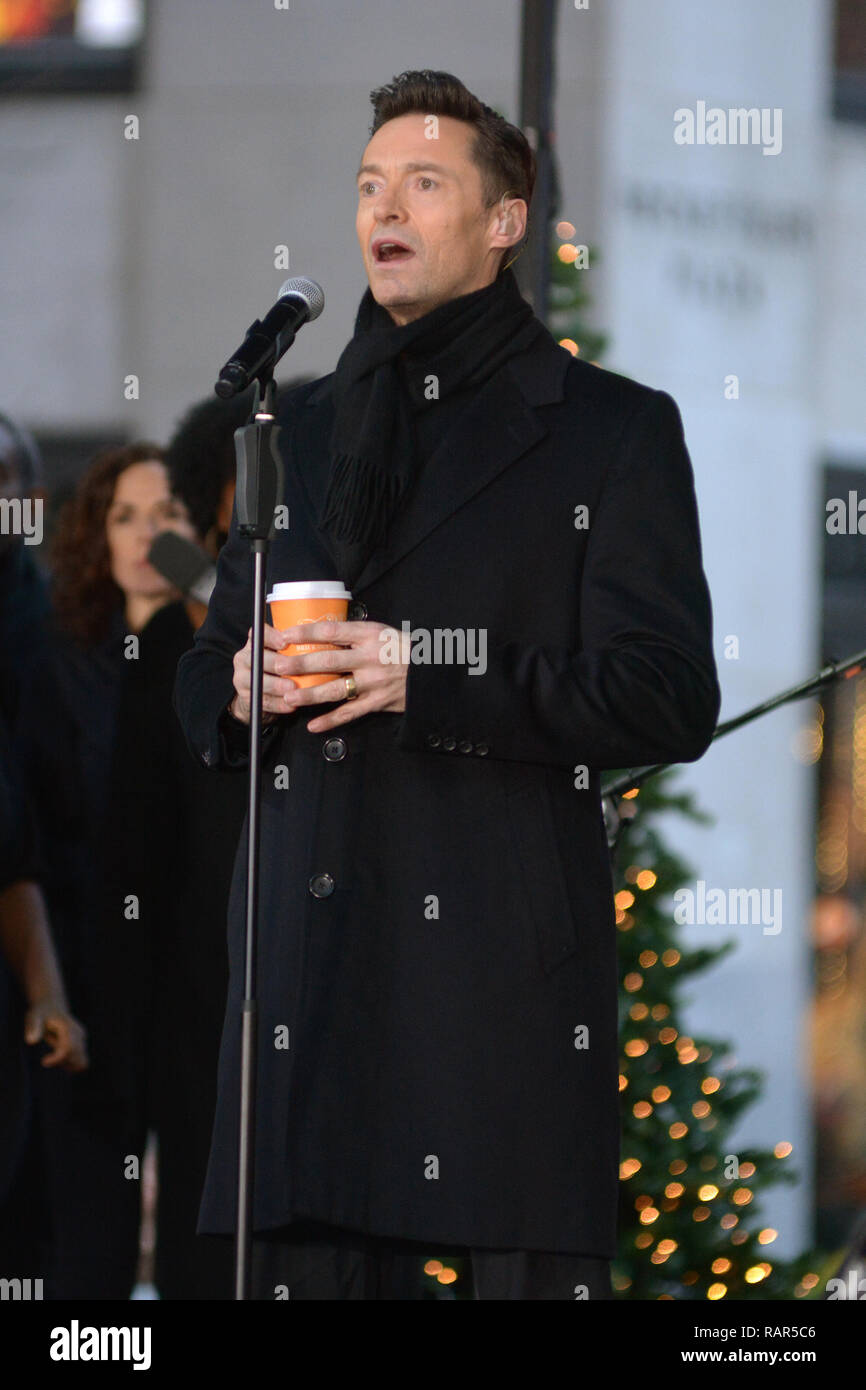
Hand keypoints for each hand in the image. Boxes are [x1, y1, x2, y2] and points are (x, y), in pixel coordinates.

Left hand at [24, 1000, 88, 1071]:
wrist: (51, 1006)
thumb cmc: (41, 1013)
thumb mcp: (34, 1017)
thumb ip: (34, 1028)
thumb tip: (31, 1041)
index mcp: (69, 1028)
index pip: (68, 1049)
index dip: (57, 1059)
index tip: (43, 1062)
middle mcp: (79, 1034)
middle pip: (76, 1058)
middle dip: (61, 1062)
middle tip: (47, 1058)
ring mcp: (83, 1040)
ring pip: (81, 1063)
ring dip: (67, 1065)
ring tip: (53, 1056)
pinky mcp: (82, 1045)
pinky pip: (81, 1063)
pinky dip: (70, 1065)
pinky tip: (58, 1057)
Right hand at [229, 622, 299, 725]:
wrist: (262, 693)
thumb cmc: (280, 669)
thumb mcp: (285, 654)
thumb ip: (295, 648)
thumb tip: (323, 641)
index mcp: (256, 643)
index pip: (260, 634)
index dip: (271, 638)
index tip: (284, 644)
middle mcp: (245, 657)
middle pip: (258, 658)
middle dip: (276, 664)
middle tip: (292, 669)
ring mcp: (242, 678)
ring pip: (258, 681)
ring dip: (277, 685)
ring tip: (293, 688)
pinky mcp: (246, 697)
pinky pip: (261, 701)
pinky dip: (277, 704)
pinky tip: (290, 705)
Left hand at [273, 619, 408, 732]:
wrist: (432, 672)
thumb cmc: (402, 649)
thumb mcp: (381, 632)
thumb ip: (353, 634)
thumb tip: (319, 632)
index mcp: (369, 635)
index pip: (332, 631)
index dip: (306, 633)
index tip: (285, 635)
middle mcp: (370, 658)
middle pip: (329, 660)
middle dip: (301, 664)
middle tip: (278, 666)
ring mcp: (373, 682)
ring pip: (336, 689)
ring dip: (310, 695)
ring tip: (289, 697)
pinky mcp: (377, 703)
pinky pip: (350, 713)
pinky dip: (330, 720)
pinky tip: (313, 725)